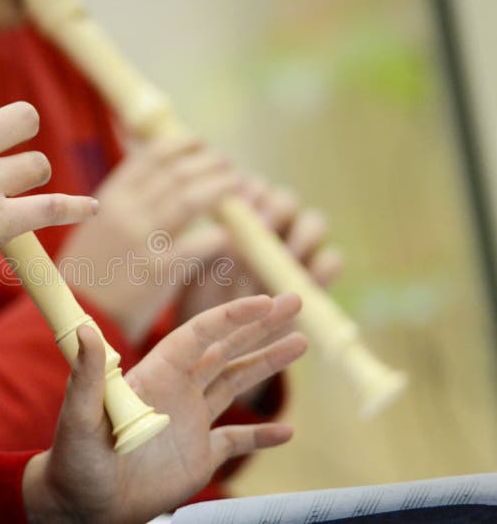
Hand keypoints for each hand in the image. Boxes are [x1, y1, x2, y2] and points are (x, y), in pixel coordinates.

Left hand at [23, 293, 305, 522]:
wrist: (85, 506)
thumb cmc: (76, 461)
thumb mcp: (80, 417)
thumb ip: (88, 375)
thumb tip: (84, 330)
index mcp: (156, 376)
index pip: (200, 335)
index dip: (233, 317)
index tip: (265, 302)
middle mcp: (178, 391)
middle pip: (226, 349)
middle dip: (260, 325)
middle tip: (294, 302)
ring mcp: (191, 422)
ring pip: (236, 384)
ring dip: (266, 363)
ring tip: (300, 342)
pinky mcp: (199, 456)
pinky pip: (237, 441)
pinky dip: (261, 436)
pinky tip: (286, 432)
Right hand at [58, 138, 235, 342]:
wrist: (77, 318)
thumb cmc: (86, 276)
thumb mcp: (94, 228)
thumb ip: (121, 205)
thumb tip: (149, 181)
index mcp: (109, 199)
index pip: (150, 156)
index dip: (180, 145)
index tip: (200, 143)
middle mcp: (125, 212)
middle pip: (176, 173)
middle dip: (208, 163)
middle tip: (227, 163)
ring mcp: (142, 240)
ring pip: (190, 199)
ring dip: (219, 187)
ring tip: (237, 183)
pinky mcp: (158, 271)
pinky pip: (199, 243)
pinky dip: (218, 235)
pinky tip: (231, 234)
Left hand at [177, 173, 342, 323]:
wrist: (222, 342)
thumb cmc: (202, 299)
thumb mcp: (199, 275)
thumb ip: (211, 251)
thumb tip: (226, 234)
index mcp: (242, 215)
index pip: (254, 188)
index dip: (250, 192)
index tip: (240, 205)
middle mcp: (275, 225)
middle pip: (287, 200)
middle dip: (277, 209)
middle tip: (263, 227)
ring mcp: (300, 248)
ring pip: (315, 222)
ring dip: (302, 234)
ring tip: (285, 256)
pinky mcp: (318, 276)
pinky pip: (331, 260)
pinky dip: (322, 266)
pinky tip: (306, 280)